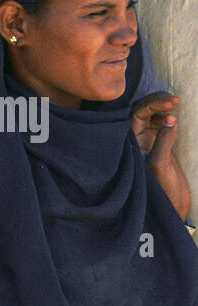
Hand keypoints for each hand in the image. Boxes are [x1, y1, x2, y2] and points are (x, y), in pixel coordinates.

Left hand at [132, 92, 190, 220]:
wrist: (171, 205)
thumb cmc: (161, 189)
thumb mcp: (160, 164)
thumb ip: (163, 141)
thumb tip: (170, 118)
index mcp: (129, 143)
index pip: (135, 114)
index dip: (152, 104)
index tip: (172, 103)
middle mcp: (134, 139)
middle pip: (141, 110)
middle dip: (157, 101)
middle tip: (176, 100)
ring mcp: (147, 140)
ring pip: (150, 114)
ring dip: (161, 105)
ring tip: (176, 102)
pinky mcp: (159, 143)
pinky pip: (160, 122)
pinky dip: (167, 113)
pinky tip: (176, 112)